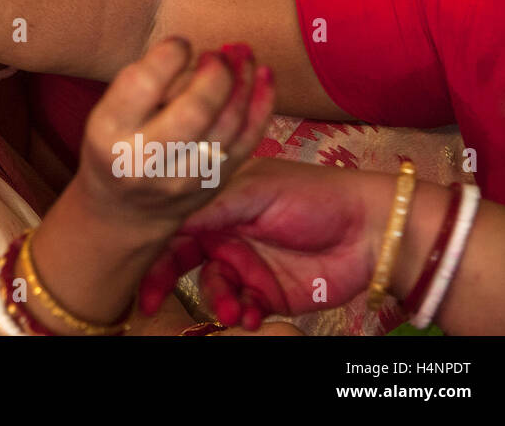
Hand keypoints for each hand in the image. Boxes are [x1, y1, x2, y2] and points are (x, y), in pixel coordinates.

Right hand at [72, 39, 274, 231]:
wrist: (125, 209)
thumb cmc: (117, 142)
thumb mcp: (110, 111)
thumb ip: (144, 83)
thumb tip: (195, 54)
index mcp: (109, 132)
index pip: (144, 83)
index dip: (170, 54)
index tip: (180, 44)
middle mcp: (146, 159)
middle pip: (195, 110)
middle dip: (215, 73)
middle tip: (217, 54)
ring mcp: (184, 178)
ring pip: (228, 125)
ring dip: (243, 82)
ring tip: (243, 54)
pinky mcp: (213, 184)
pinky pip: (247, 142)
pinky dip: (262, 105)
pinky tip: (264, 75)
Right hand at [138, 159, 382, 328]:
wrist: (371, 231)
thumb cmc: (314, 195)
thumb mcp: (256, 191)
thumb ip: (209, 204)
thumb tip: (163, 215)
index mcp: (218, 201)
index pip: (173, 221)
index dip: (150, 241)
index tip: (133, 262)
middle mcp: (225, 232)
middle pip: (180, 259)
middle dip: (163, 281)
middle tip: (150, 303)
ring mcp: (245, 264)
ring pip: (210, 288)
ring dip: (215, 300)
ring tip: (232, 309)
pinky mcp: (267, 294)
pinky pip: (239, 308)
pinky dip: (240, 314)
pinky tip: (250, 314)